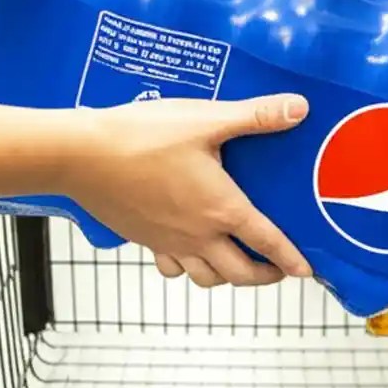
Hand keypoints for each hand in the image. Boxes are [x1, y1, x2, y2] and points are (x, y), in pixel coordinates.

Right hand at [63, 95, 312, 287]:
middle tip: (277, 270)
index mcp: (221, 208)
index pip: (267, 242)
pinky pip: (171, 268)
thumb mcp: (206, 119)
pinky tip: (189, 251)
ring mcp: (168, 242)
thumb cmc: (143, 135)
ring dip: (227, 277)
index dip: (290, 258)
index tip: (306, 271)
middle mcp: (198, 235)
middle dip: (264, 277)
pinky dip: (186, 269)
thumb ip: (255, 116)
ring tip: (237, 264)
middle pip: (239, 274)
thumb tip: (299, 108)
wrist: (81, 156)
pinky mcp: (143, 239)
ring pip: (206, 279)